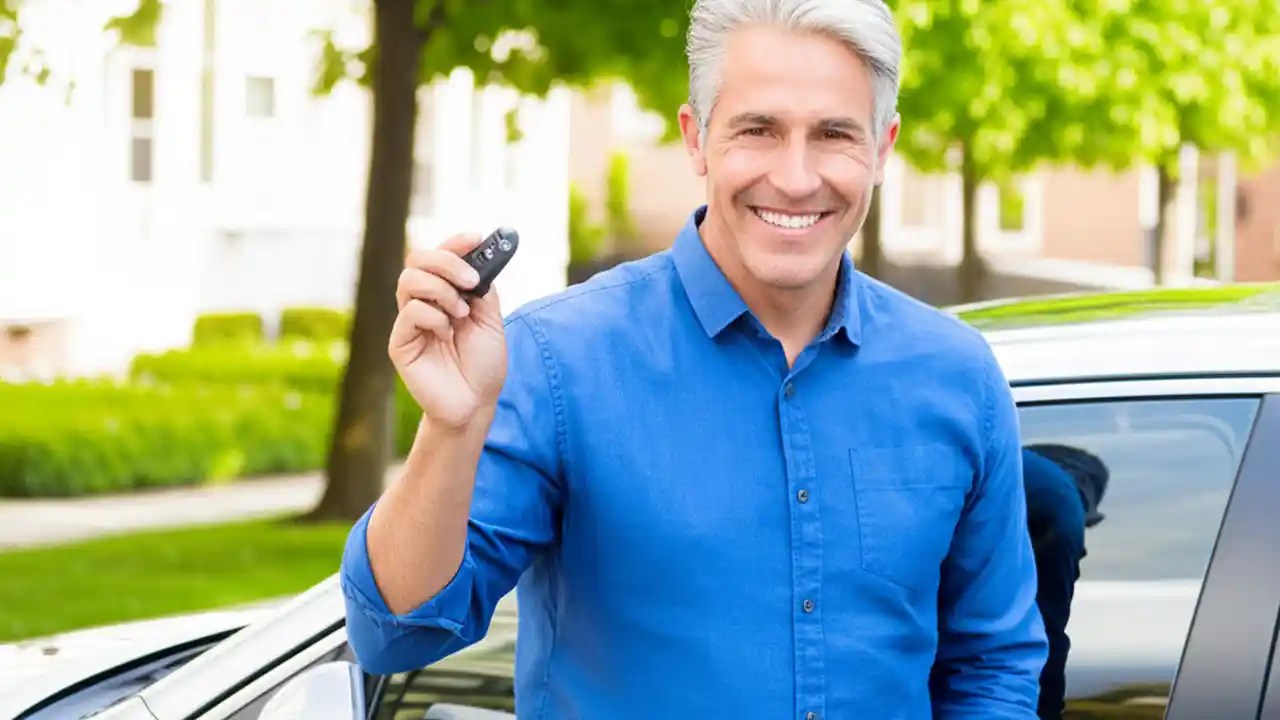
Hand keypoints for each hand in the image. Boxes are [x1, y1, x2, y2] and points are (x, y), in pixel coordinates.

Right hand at [390, 233, 506, 429]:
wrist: (476, 403)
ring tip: (461, 313)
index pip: (439, 256)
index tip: (477, 236)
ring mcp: (409, 322)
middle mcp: (423, 303)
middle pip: (417, 260)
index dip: (455, 242)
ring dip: (442, 290)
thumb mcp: (491, 320)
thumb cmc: (483, 364)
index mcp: (445, 294)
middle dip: (447, 262)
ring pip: (409, 280)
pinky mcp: (400, 342)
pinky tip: (446, 334)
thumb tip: (480, 259)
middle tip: (471, 280)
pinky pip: (410, 312)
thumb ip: (483, 289)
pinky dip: (434, 316)